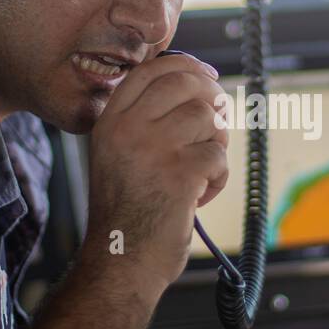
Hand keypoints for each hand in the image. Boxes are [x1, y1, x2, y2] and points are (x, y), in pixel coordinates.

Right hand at [82, 52, 228, 293]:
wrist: (120, 262)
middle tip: (218, 124)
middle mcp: (127, 129)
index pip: (151, 70)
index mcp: (110, 122)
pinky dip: (217, 178)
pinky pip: (217, 156)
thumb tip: (200, 87)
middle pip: (186, 84)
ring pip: (208, 118)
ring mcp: (153, 149)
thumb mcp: (119, 156)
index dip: (187, 66)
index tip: (208, 77)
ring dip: (216, 144)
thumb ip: (146, 121)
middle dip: (212, 99)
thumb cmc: (126, 213)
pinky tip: (198, 197)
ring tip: (200, 172)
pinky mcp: (180, 174)